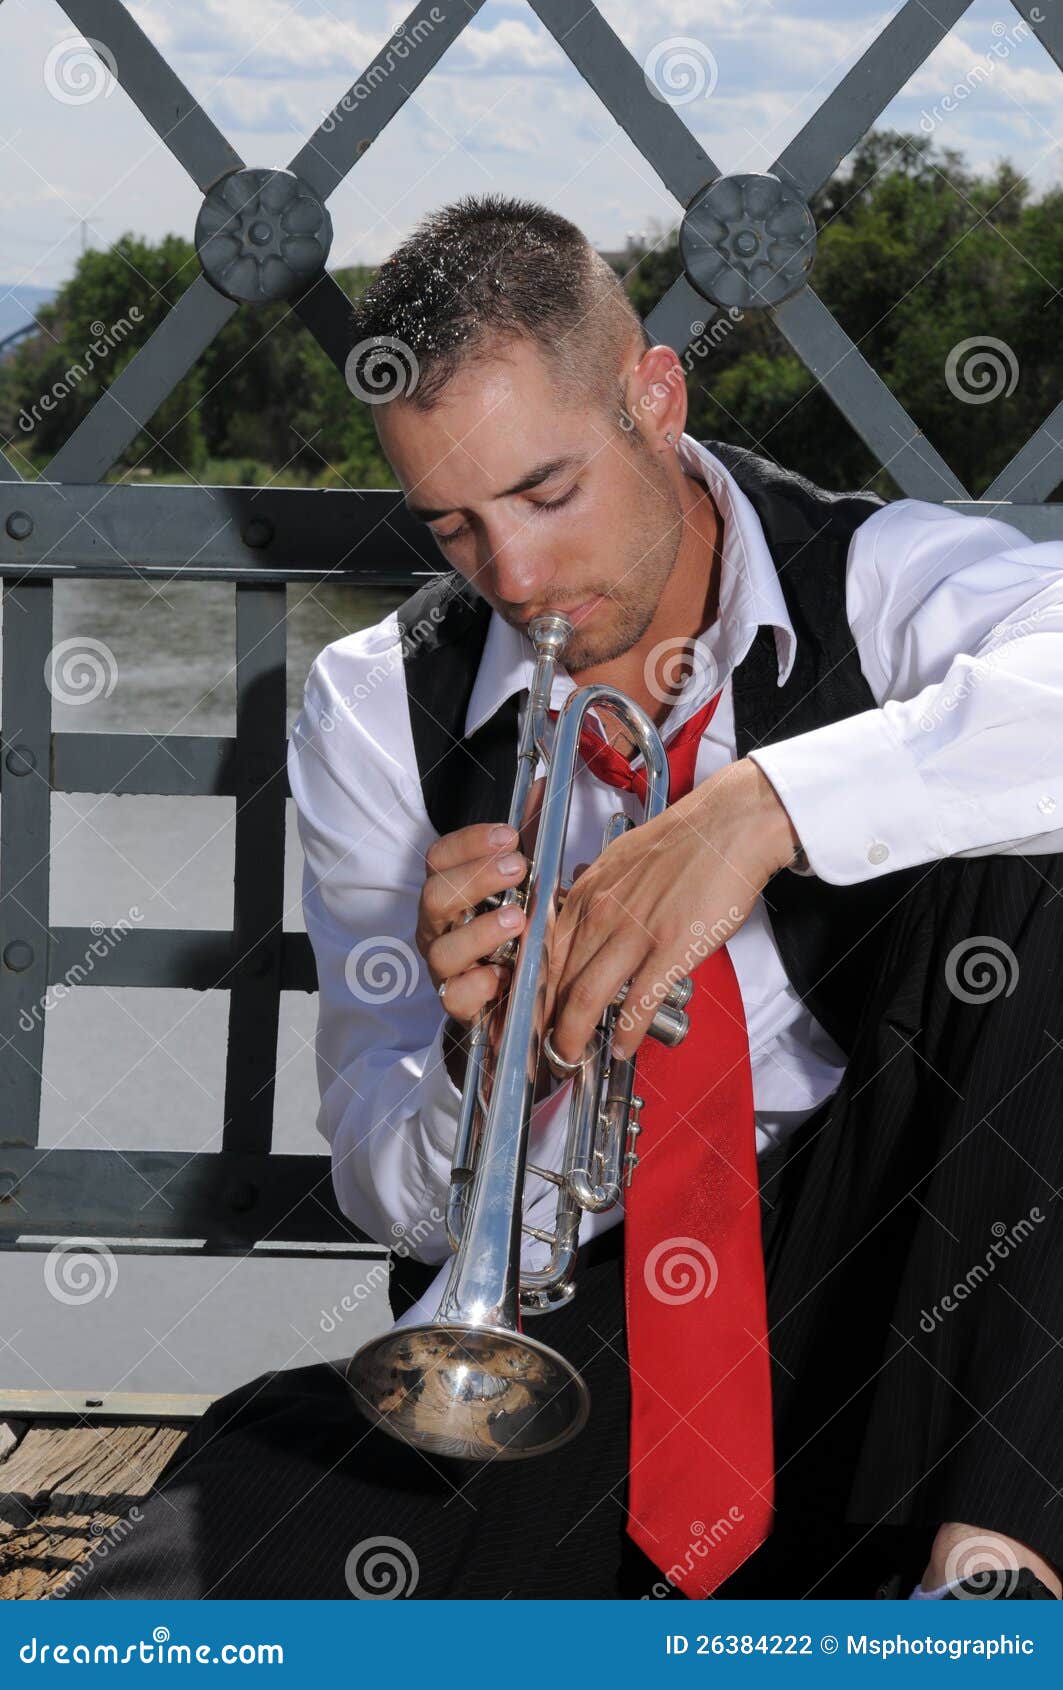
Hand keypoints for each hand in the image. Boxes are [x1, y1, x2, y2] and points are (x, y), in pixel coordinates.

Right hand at [416, 776, 546, 1030]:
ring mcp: (445, 968)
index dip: (469, 843)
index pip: (439, 858)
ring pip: (441, 950)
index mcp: (450, 892)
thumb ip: (532, 838)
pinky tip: (504, 974)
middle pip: (434, 895)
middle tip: (517, 868)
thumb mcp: (529, 883)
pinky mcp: (457, 1006)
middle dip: (474, 879)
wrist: (519, 1001)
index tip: (509, 835)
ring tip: (518, 920)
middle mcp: (439, 928)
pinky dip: (478, 985)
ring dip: (479, 931)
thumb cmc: (517, 934)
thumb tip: (545, 784)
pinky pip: (454, 997)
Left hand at [541, 758, 799, 1066]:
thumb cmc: (684, 842)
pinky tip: (622, 1048)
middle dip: (542, 1022)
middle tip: (537, 1047)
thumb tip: (590, 924)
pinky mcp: (669, 950)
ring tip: (570, 1058)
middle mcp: (601, 914)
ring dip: (573, 1035)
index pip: (542, 952)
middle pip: (556, 980)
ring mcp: (633, 933)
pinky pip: (638, 1002)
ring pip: (585, 996)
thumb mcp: (620, 862)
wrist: (728, 826)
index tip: (524, 1014)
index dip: (528, 991)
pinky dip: (627, 1032)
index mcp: (586, 894)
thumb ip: (599, 897)